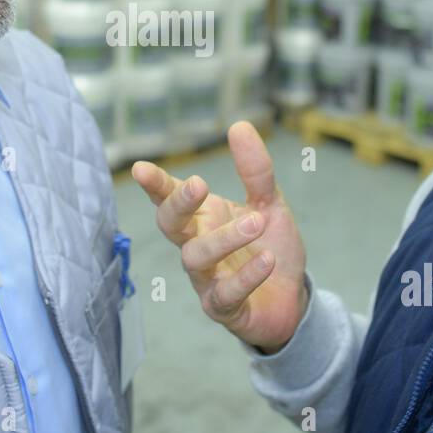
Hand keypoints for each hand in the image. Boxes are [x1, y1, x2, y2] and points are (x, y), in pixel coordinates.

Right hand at [131, 121, 307, 352]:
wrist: (291, 298)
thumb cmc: (270, 245)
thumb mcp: (269, 202)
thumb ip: (255, 169)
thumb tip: (239, 124)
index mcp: (202, 217)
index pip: (170, 197)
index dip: (155, 184)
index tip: (140, 168)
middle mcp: (196, 245)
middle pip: (170, 225)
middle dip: (178, 204)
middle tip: (198, 184)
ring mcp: (206, 279)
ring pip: (196, 258)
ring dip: (224, 239)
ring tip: (257, 222)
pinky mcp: (223, 308)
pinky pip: (226, 294)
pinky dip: (246, 277)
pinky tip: (267, 260)